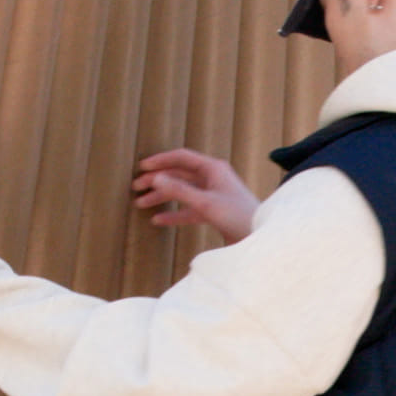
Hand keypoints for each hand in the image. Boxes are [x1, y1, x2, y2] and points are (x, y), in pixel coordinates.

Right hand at [132, 150, 258, 238]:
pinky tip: (158, 219)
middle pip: (179, 174)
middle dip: (157, 180)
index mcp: (213, 169)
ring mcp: (212, 195)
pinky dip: (174, 213)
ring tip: (141, 203)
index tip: (141, 167)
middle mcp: (213, 178)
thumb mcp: (205, 203)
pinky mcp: (213, 211)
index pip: (182, 158)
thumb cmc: (238, 216)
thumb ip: (179, 191)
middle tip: (136, 187)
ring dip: (162, 197)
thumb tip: (156, 178)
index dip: (160, 161)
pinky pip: (188, 209)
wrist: (259, 238)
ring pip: (181, 192)